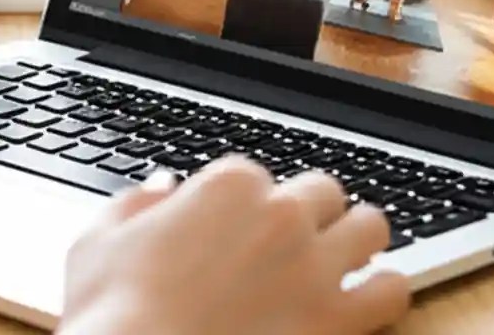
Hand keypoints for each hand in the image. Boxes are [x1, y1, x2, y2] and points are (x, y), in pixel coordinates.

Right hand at [59, 157, 410, 334]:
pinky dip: (385, 291)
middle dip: (311, 214)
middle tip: (293, 243)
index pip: (257, 175)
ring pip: (371, 226)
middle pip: (323, 191)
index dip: (247, 205)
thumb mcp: (99, 242)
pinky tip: (366, 300)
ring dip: (357, 240)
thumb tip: (160, 187)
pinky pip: (393, 289)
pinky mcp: (337, 318)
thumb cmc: (113, 315)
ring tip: (343, 261)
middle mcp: (281, 214)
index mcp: (227, 185)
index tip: (236, 230)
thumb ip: (136, 205)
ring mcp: (315, 265)